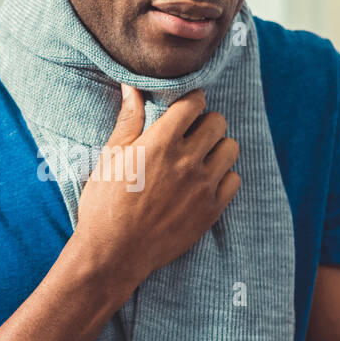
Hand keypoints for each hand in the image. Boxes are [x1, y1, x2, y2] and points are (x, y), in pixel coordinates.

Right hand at [71, 84, 240, 290]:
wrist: (114, 254)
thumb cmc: (105, 204)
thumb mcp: (110, 157)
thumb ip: (128, 119)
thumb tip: (131, 86)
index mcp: (160, 142)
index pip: (194, 102)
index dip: (191, 101)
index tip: (185, 108)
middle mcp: (187, 161)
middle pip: (218, 122)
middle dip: (205, 122)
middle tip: (191, 134)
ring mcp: (203, 187)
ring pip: (230, 149)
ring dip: (217, 148)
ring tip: (200, 157)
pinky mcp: (211, 210)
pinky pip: (234, 180)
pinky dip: (223, 177)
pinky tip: (205, 182)